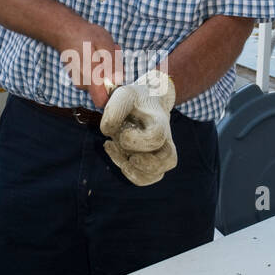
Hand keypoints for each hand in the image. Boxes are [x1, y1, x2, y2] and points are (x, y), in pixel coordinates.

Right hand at [58, 22, 123, 108]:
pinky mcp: (78, 78)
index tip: (117, 81)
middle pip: (104, 89)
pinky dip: (98, 68)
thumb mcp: (105, 44)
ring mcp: (78, 81)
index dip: (112, 95)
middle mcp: (82, 83)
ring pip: (99, 82)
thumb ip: (112, 65)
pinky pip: (92, 78)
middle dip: (111, 74)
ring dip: (106, 69)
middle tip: (111, 56)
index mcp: (90, 77)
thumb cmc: (85, 36)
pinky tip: (96, 54)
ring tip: (103, 52)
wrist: (65, 31)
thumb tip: (117, 81)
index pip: (101, 101)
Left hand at [101, 71, 177, 186]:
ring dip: (131, 169)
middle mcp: (166, 140)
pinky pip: (147, 179)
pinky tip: (117, 157)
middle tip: (116, 143)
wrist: (149, 100)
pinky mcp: (154, 163)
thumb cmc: (136, 99)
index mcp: (160, 122)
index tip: (123, 132)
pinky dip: (130, 174)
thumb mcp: (123, 96)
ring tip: (114, 150)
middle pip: (166, 160)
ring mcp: (161, 154)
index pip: (156, 137)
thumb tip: (108, 134)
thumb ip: (113, 112)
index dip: (136, 140)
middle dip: (136, 158)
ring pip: (156, 175)